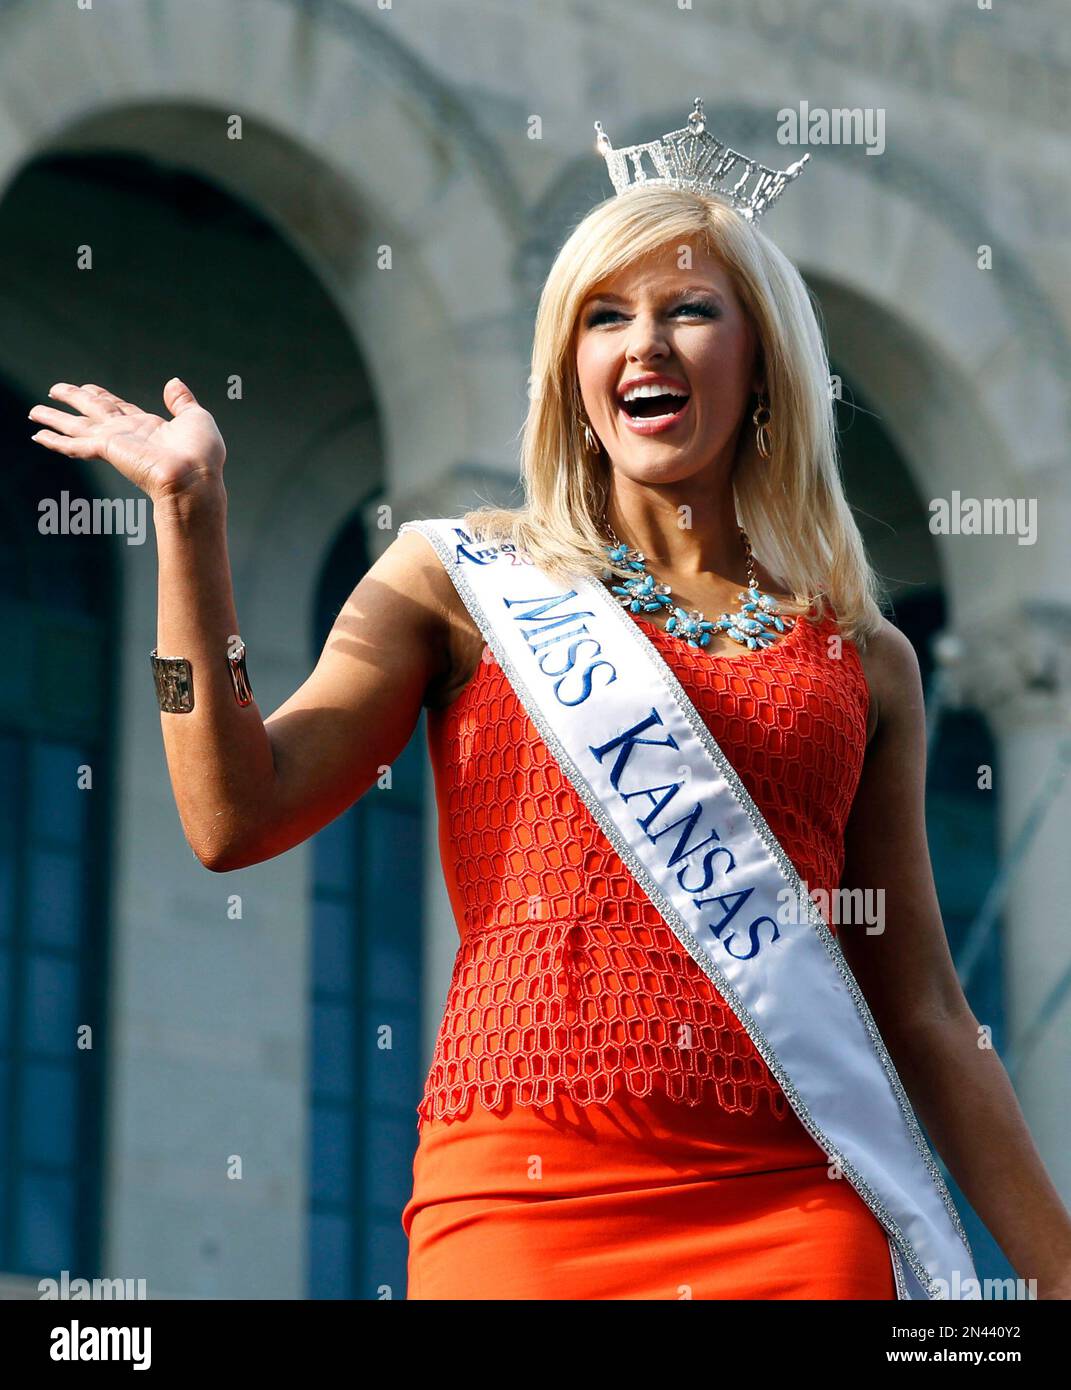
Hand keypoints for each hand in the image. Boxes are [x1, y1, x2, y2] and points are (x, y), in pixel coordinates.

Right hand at [28, 379, 225, 502]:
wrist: (195, 479)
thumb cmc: (202, 456)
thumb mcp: (196, 418)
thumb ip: (182, 401)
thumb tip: (173, 383)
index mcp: (147, 426)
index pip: (118, 407)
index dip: (102, 396)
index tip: (88, 389)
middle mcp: (128, 433)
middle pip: (93, 411)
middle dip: (74, 400)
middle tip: (54, 390)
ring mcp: (115, 442)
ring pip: (76, 425)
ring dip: (54, 418)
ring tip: (34, 412)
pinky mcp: (107, 448)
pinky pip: (74, 443)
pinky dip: (55, 440)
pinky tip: (39, 436)